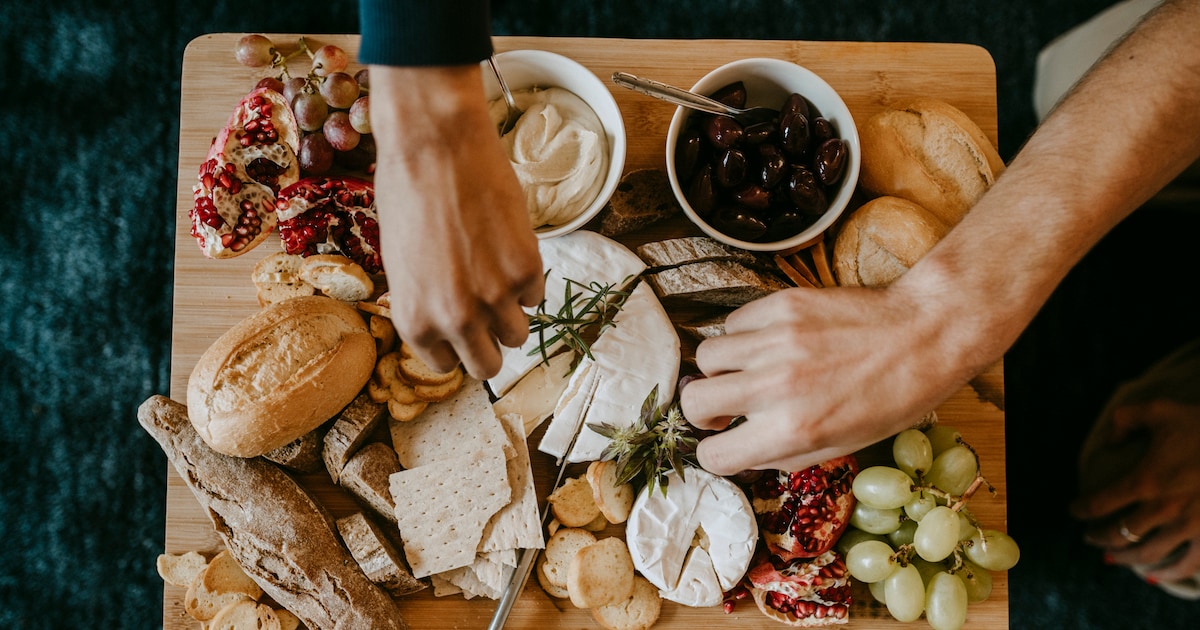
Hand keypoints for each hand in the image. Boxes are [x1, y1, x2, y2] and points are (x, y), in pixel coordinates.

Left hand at [370, 64, 543, 379]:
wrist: (435, 144)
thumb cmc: (407, 192)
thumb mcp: (401, 262)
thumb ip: (425, 301)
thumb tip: (448, 321)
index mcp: (415, 322)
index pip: (445, 365)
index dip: (454, 344)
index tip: (459, 327)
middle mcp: (455, 319)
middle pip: (488, 366)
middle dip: (488, 344)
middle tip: (487, 315)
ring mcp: (495, 297)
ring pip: (518, 335)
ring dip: (511, 312)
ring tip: (496, 274)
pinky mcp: (527, 269)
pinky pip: (536, 294)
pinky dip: (526, 277)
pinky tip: (506, 244)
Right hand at [680, 284, 982, 475]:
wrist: (924, 335)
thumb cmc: (891, 397)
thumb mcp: (839, 445)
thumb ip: (783, 453)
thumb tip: (742, 450)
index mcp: (791, 431)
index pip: (714, 456)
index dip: (717, 453)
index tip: (727, 441)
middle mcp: (776, 386)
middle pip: (692, 400)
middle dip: (703, 410)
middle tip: (725, 406)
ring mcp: (776, 341)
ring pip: (706, 355)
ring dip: (721, 368)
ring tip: (749, 369)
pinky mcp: (781, 305)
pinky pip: (733, 322)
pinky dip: (743, 335)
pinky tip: (770, 342)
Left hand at [1071, 400, 1199, 581]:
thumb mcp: (1160, 410)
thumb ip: (1125, 420)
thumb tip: (1107, 442)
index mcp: (1146, 480)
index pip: (1099, 503)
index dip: (1080, 509)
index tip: (1073, 511)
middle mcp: (1164, 509)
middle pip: (1118, 534)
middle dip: (1098, 537)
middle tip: (1089, 537)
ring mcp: (1189, 526)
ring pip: (1148, 554)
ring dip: (1125, 559)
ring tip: (1112, 558)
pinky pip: (1188, 565)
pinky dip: (1168, 574)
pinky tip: (1154, 576)